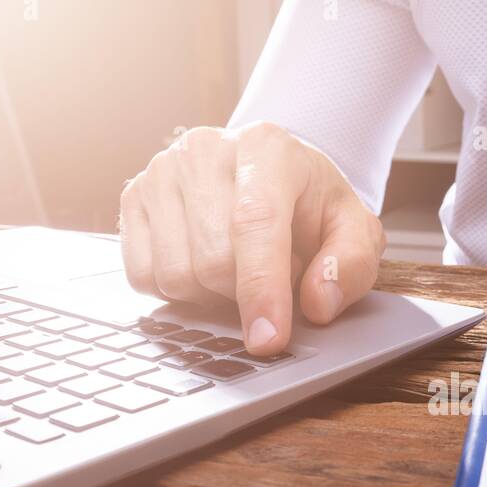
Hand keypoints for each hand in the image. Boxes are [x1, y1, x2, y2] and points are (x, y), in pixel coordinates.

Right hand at [119, 123, 384, 354]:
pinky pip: (144, 276)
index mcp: (266, 147)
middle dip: (247, 293)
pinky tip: (205, 265)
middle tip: (274, 275)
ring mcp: (161, 171)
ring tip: (241, 266)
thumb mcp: (354, 232)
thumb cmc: (312, 208)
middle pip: (213, 260)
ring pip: (175, 274)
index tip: (268, 339)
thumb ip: (350, 267)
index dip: (261, 289)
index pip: (256, 222)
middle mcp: (205, 150)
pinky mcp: (132, 198)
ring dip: (213, 295)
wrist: (270, 176)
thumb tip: (318, 304)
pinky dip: (180, 292)